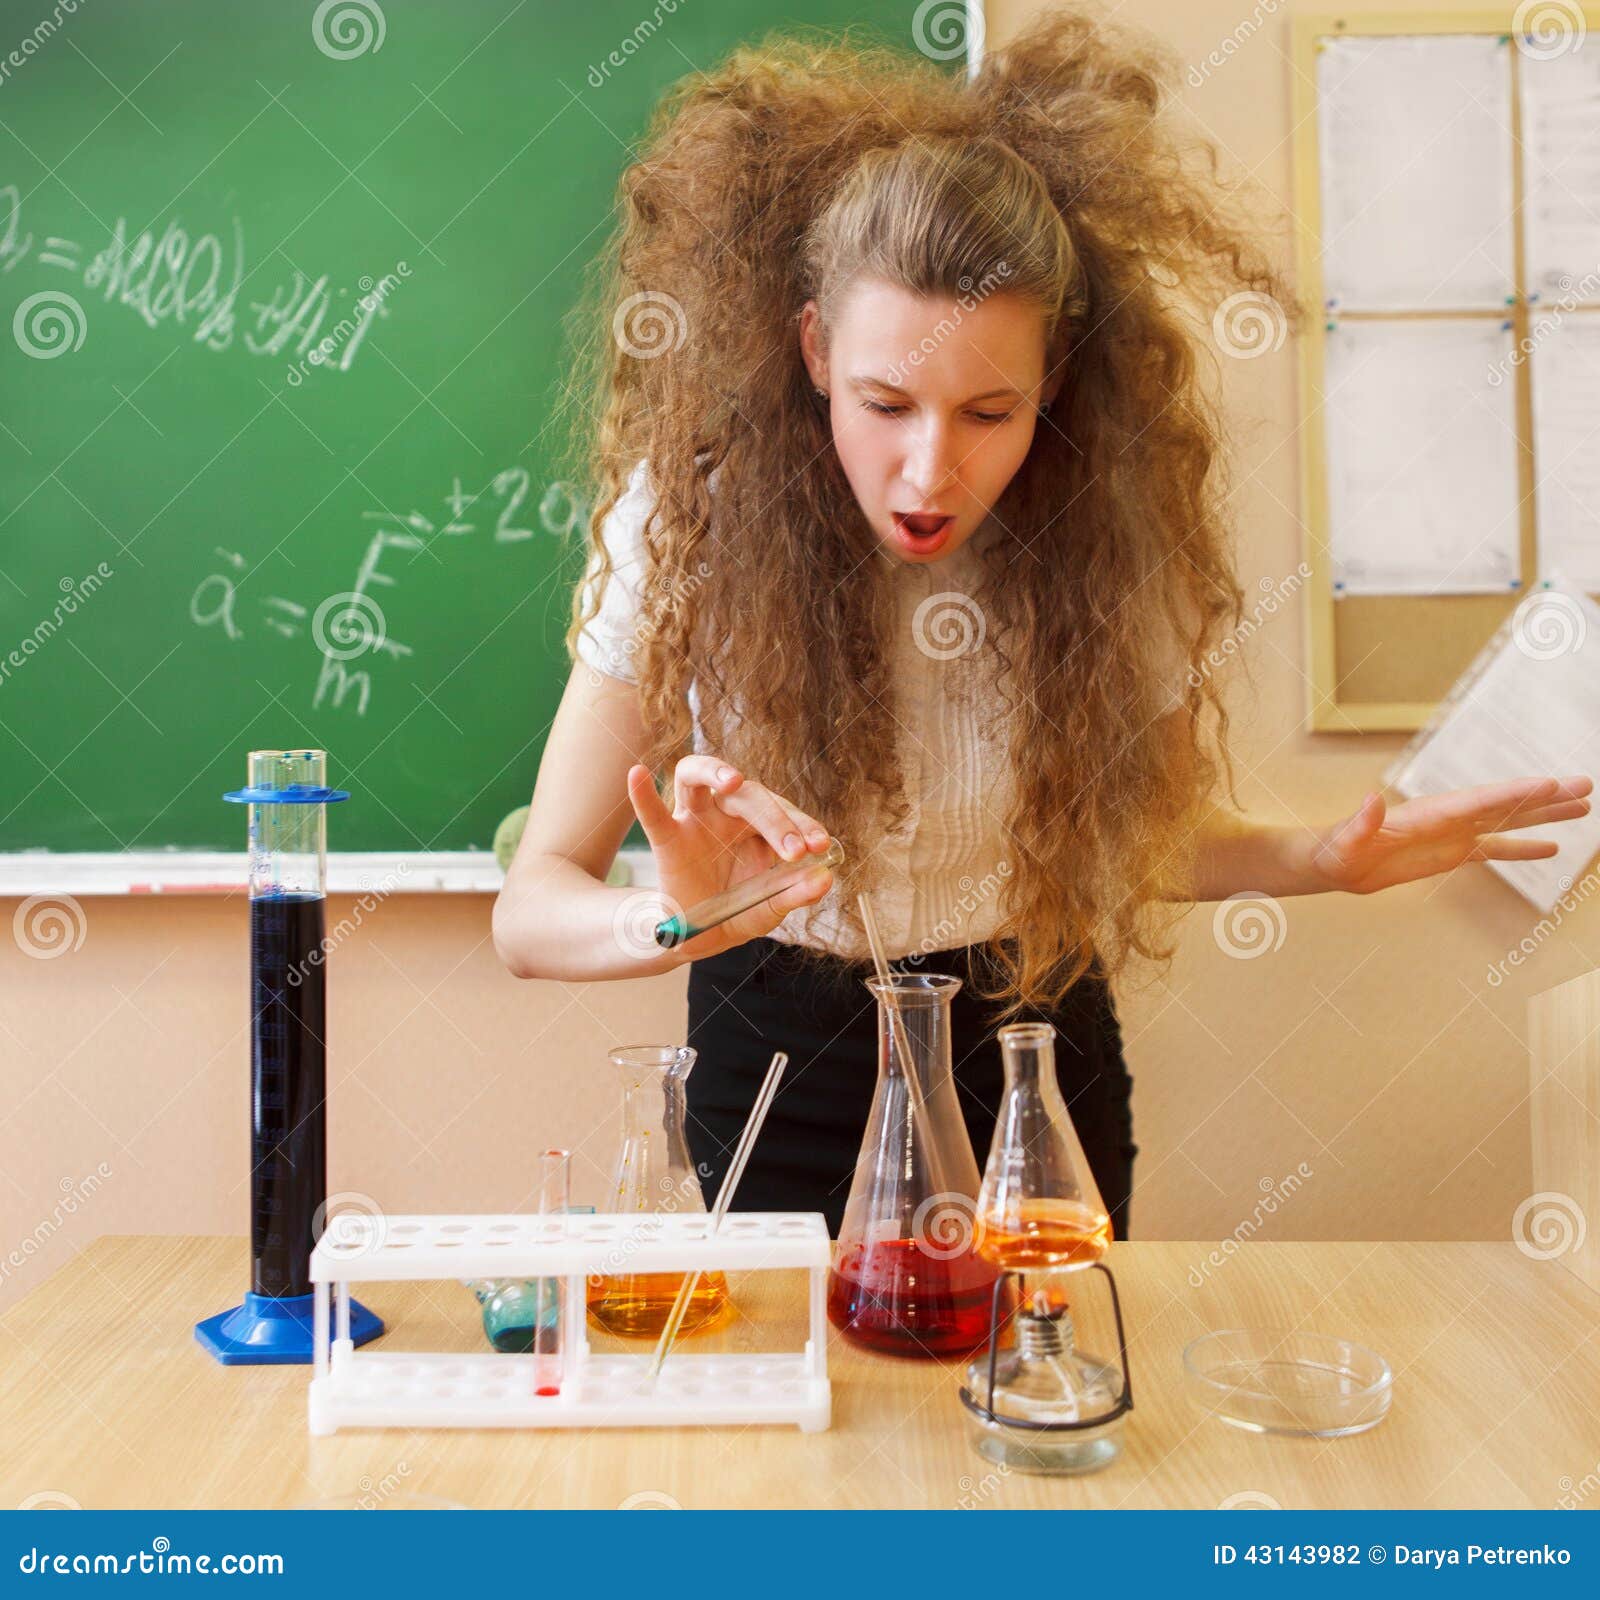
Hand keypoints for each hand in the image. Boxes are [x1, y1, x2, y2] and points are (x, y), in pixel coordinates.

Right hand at [626, 755, 835, 957]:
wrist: (699, 935)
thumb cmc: (737, 910)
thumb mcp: (771, 908)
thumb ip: (796, 893)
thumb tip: (826, 879)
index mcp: (757, 825)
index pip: (783, 810)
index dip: (803, 824)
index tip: (821, 845)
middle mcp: (726, 813)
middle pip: (749, 796)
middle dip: (776, 819)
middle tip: (795, 850)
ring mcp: (694, 821)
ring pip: (696, 777)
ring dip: (714, 770)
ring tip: (732, 780)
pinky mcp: (667, 839)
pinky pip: (653, 815)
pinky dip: (643, 794)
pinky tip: (637, 774)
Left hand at [1305, 775, 1593, 893]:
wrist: (1332, 863)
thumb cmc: (1335, 850)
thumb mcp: (1346, 839)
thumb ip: (1362, 821)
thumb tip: (1371, 799)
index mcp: (1429, 812)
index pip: (1480, 801)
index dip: (1514, 793)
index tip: (1551, 783)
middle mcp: (1448, 818)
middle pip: (1505, 804)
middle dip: (1545, 796)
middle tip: (1588, 786)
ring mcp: (1453, 834)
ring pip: (1509, 822)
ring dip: (1545, 814)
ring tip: (1585, 807)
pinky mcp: (1452, 853)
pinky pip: (1495, 849)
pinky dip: (1524, 848)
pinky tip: (1553, 847)